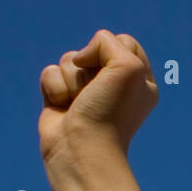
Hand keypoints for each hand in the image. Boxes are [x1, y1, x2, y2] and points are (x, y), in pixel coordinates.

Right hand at [39, 29, 158, 177]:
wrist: (83, 149)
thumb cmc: (110, 112)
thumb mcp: (128, 67)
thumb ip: (109, 43)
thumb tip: (79, 59)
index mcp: (141, 80)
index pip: (125, 41)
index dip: (114, 51)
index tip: (116, 76)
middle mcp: (115, 85)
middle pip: (93, 49)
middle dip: (90, 65)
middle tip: (96, 93)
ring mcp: (87, 91)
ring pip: (69, 59)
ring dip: (72, 79)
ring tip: (80, 103)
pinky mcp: (61, 96)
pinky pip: (50, 72)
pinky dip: (54, 87)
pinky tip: (62, 107)